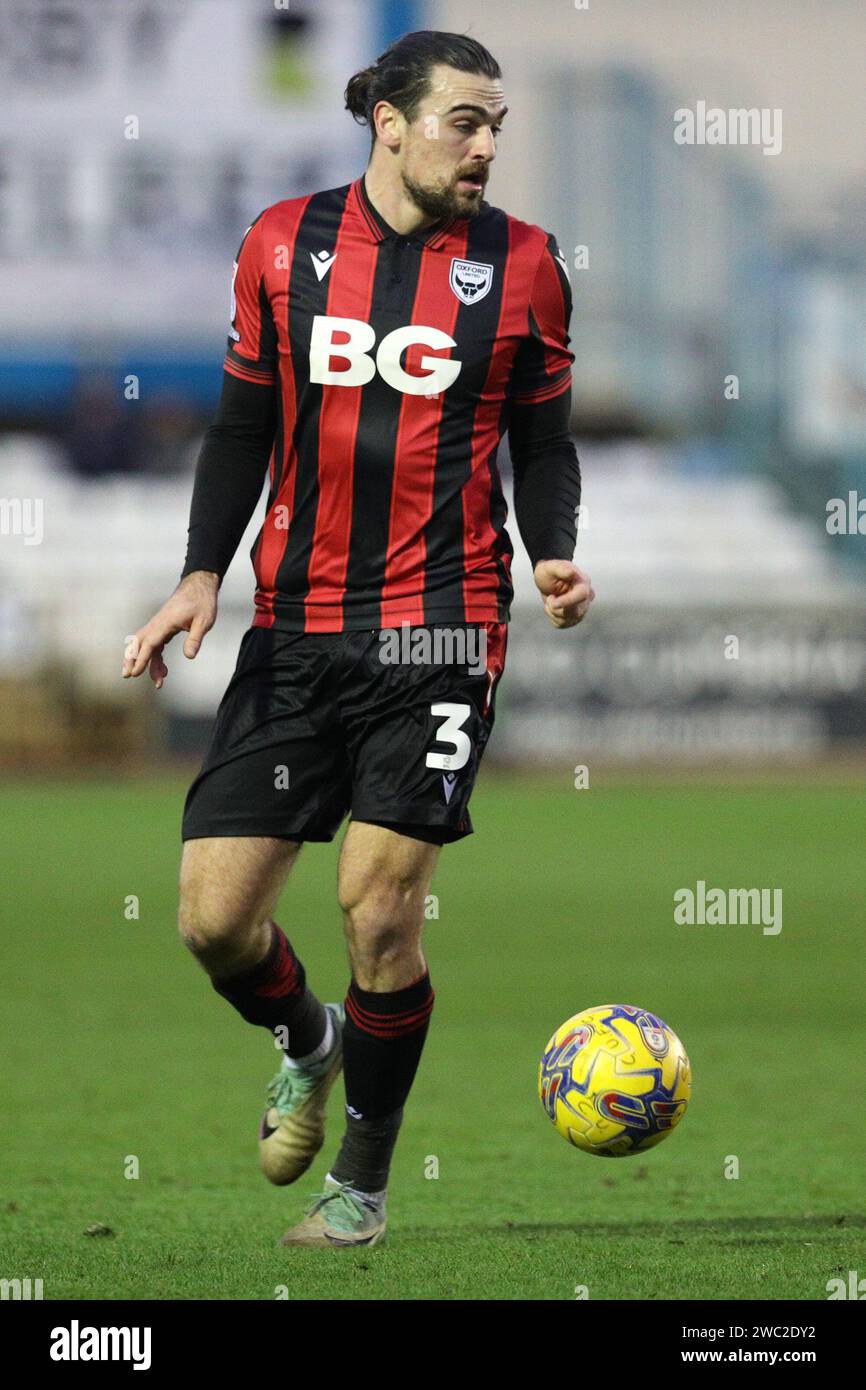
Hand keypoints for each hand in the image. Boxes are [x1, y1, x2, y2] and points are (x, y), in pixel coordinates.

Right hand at [122, 571, 218, 688]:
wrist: (199, 586)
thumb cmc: (202, 602)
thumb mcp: (204, 621)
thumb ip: (195, 638)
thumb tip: (189, 657)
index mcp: (166, 622)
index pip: (149, 643)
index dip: (141, 659)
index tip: (135, 673)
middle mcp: (158, 623)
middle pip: (138, 643)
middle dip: (131, 659)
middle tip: (127, 675)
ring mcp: (159, 625)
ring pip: (145, 645)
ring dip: (145, 662)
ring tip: (156, 682)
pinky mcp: (163, 627)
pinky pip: (154, 644)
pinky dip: (155, 657)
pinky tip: (163, 670)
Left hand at [533, 559, 594, 628]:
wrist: (548, 580)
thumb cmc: (550, 572)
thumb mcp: (551, 567)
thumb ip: (561, 569)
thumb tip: (571, 572)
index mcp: (583, 582)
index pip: (582, 595)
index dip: (568, 601)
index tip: (553, 603)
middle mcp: (587, 597)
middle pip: (575, 612)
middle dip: (556, 607)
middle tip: (549, 597)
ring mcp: (583, 609)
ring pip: (567, 620)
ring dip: (553, 612)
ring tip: (552, 599)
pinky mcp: (575, 618)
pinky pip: (562, 624)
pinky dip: (553, 617)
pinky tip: (554, 606)